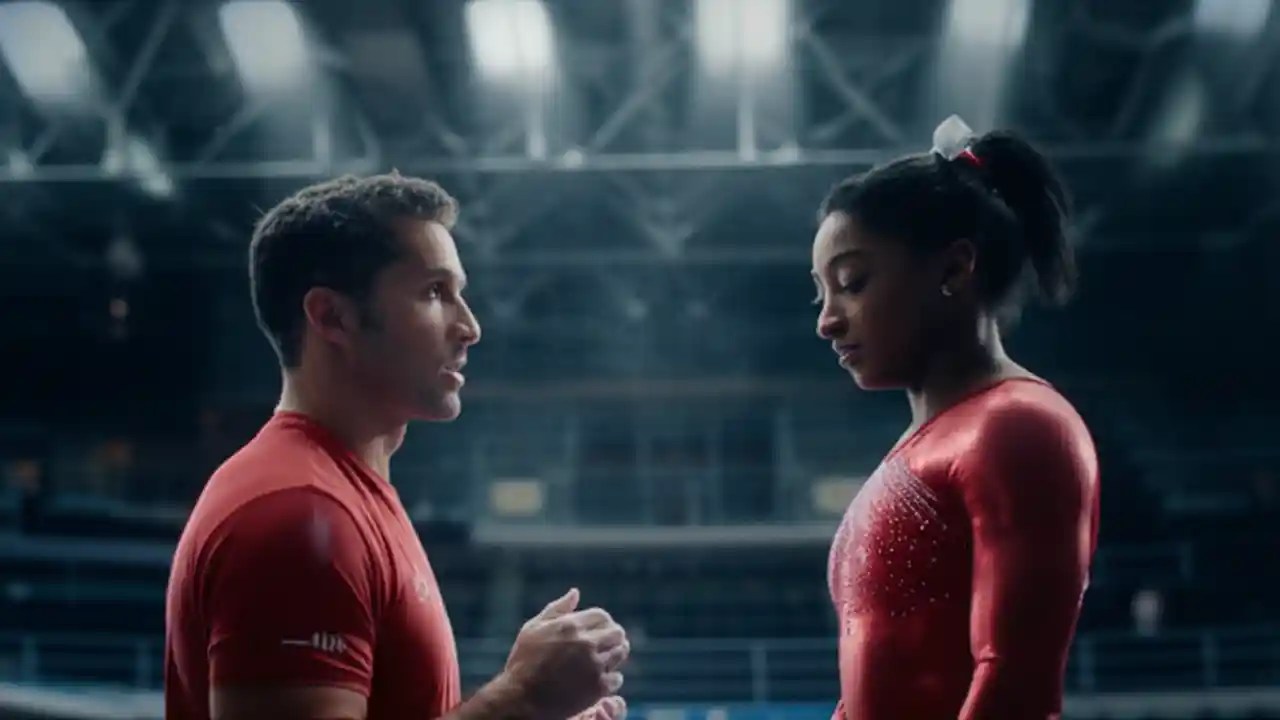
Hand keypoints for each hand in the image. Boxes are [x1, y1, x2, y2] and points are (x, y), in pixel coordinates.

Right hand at [503, 588, 629, 719]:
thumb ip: (557, 609)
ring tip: (606, 660)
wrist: (520, 699)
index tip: (599, 630)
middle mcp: (586, 643)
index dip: (603, 622)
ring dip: (615, 655)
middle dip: (613, 636)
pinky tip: (601, 679)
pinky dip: (611, 678)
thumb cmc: (523, 662)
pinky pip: (617, 678)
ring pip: (620, 653)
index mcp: (570, 626)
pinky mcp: (597, 688)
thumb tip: (575, 592)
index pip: (602, 616)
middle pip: (616, 632)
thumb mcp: (533, 628)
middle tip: (607, 644)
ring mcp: (593, 666)